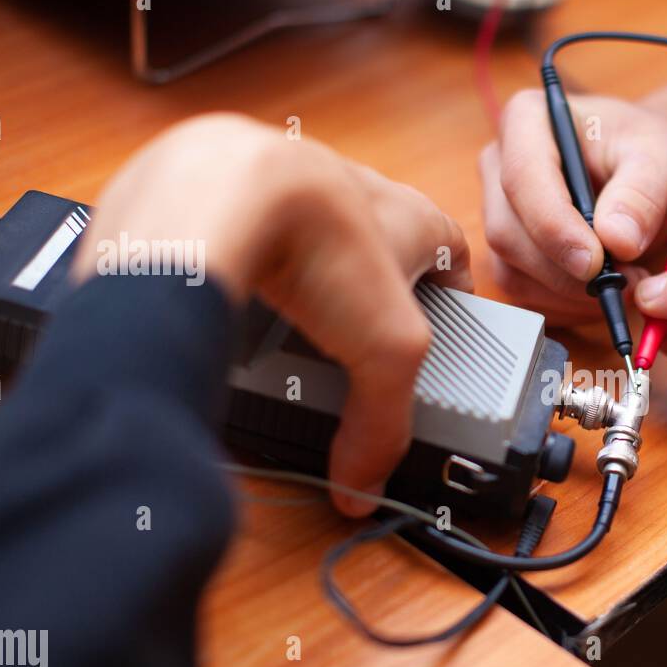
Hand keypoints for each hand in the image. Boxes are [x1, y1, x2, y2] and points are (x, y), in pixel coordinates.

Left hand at [74, 113, 469, 515]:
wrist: (216, 193)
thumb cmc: (320, 241)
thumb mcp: (384, 351)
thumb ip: (384, 423)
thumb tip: (363, 486)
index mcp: (406, 215)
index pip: (451, 248)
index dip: (454, 291)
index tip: (451, 324)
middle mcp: (344, 187)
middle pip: (372, 243)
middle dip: (366, 292)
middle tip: (356, 345)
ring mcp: (277, 180)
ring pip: (298, 232)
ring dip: (299, 276)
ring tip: (282, 333)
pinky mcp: (212, 190)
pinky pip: (230, 233)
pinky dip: (234, 269)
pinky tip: (224, 307)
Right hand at [478, 91, 666, 322]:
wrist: (653, 174)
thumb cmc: (653, 153)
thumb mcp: (664, 160)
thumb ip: (643, 194)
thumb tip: (616, 240)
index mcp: (528, 121)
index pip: (522, 179)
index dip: (554, 228)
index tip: (595, 263)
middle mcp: (500, 164)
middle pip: (509, 233)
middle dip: (566, 271)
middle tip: (626, 281)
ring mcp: (499, 211)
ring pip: (513, 271)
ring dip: (570, 294)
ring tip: (625, 285)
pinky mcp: (509, 252)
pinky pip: (524, 293)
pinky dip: (566, 306)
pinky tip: (603, 293)